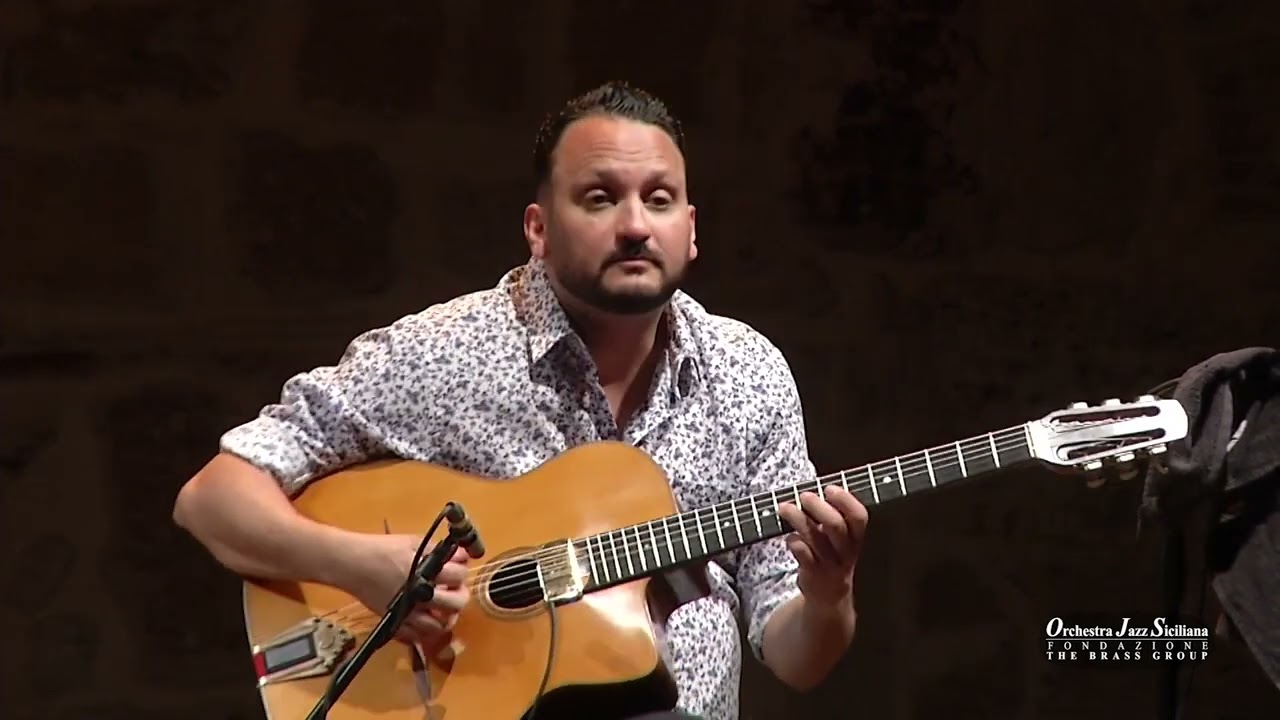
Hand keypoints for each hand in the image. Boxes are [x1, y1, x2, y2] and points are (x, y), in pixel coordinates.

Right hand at [338, 534, 470, 651]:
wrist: (352, 564)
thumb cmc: (382, 549)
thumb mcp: (412, 542)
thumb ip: (437, 550)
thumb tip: (461, 555)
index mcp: (426, 573)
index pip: (458, 575)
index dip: (461, 569)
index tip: (457, 566)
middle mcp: (420, 596)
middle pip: (456, 604)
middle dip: (459, 595)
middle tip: (453, 588)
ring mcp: (408, 613)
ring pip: (439, 626)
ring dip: (445, 616)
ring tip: (442, 607)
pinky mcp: (395, 623)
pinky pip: (416, 637)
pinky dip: (425, 631)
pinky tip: (425, 619)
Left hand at [777, 486, 867, 611]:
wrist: (829, 597)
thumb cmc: (831, 556)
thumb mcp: (840, 539)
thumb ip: (831, 517)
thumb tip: (812, 489)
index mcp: (855, 538)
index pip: (859, 517)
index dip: (846, 501)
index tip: (829, 488)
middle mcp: (845, 551)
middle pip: (836, 526)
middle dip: (819, 507)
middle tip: (804, 496)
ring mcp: (829, 563)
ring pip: (815, 538)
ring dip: (798, 519)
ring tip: (784, 507)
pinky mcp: (812, 573)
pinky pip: (801, 554)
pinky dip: (792, 541)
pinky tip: (789, 537)